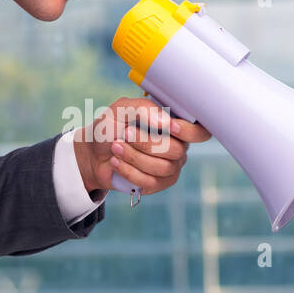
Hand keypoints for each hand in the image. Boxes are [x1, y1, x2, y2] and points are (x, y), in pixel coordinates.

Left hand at [72, 96, 211, 195]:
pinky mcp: (157, 183)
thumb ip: (144, 109)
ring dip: (134, 157)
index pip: (199, 132)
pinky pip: (150, 182)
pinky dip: (129, 171)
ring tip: (115, 147)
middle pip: (176, 150)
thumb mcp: (122, 109)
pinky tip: (116, 162)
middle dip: (146, 143)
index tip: (169, 127)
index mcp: (174, 125)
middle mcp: (177, 146)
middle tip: (125, 133)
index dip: (188, 131)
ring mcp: (169, 167)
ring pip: (163, 168)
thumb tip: (165, 122)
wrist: (94, 151)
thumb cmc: (111, 126)